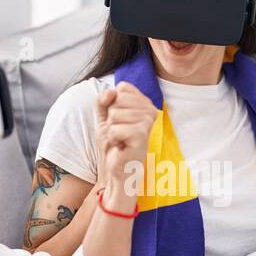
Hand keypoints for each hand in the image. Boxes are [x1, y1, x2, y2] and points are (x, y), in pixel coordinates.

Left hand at [96, 82, 156, 196]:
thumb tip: (111, 92)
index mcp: (144, 103)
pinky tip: (122, 146)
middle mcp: (150, 110)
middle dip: (111, 117)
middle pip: (118, 99)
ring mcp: (148, 122)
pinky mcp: (142, 135)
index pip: (122, 87)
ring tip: (121, 139)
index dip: (112, 102)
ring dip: (112, 129)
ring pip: (115, 113)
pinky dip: (113, 139)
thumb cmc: (114, 143)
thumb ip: (104, 99)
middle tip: (119, 132)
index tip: (118, 119)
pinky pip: (115, 128)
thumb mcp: (104, 116)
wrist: (117, 168)